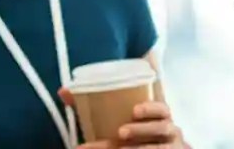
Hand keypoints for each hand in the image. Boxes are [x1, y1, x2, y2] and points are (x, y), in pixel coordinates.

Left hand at [58, 89, 186, 148]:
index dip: (151, 108)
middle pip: (161, 128)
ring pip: (158, 147)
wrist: (162, 147)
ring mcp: (170, 148)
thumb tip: (63, 90)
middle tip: (121, 133)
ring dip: (140, 148)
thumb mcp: (122, 119)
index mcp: (161, 117)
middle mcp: (170, 132)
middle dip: (142, 129)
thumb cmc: (138, 131)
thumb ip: (93, 105)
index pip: (162, 109)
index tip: (134, 110)